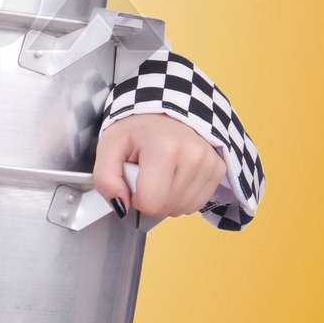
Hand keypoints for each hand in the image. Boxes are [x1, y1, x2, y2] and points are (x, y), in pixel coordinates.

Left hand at [93, 114, 226, 218]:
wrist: (164, 113)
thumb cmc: (136, 130)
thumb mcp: (108, 147)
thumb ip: (105, 179)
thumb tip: (121, 207)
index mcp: (163, 148)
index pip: (150, 202)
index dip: (135, 197)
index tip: (132, 178)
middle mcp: (192, 155)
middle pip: (166, 208)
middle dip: (150, 198)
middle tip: (145, 173)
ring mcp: (210, 162)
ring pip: (182, 209)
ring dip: (166, 199)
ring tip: (160, 173)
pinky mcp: (219, 169)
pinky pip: (196, 204)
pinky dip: (181, 197)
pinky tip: (173, 177)